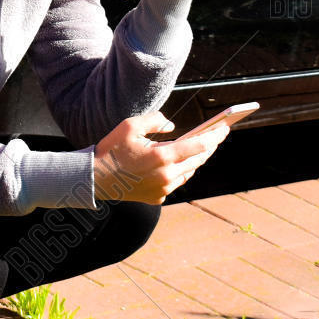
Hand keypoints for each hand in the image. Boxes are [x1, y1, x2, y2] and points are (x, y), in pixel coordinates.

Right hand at [93, 111, 229, 203]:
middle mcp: (167, 176)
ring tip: (201, 148)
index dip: (215, 135)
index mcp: (162, 156)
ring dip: (195, 160)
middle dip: (209, 146)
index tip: (224, 128)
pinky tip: (179, 163)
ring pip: (189, 172)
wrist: (94, 179)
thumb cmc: (111, 149)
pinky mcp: (157, 198)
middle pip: (198, 160)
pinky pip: (175, 183)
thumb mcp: (131, 125)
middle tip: (217, 135)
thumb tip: (173, 127)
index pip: (199, 145)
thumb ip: (156, 121)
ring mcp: (163, 190)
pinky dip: (179, 172)